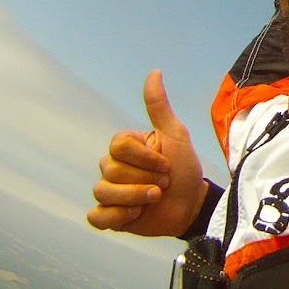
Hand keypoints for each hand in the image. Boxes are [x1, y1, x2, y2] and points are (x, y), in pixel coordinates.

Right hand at [86, 69, 207, 236]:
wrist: (192, 204)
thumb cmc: (185, 168)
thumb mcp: (175, 134)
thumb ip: (159, 106)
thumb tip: (155, 71)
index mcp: (126, 147)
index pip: (118, 146)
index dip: (145, 158)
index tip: (166, 163)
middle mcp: (113, 167)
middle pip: (111, 170)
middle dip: (145, 179)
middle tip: (163, 184)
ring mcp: (110, 192)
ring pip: (104, 192)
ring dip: (135, 197)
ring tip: (154, 198)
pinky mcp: (110, 216)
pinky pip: (96, 217)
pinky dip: (117, 216)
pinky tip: (136, 214)